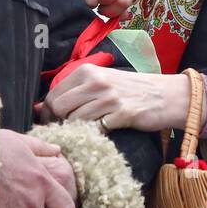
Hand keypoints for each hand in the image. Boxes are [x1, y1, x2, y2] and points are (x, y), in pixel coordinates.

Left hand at [43, 64, 190, 132]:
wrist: (167, 95)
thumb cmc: (131, 91)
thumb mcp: (102, 83)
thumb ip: (74, 92)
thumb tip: (40, 108)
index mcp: (88, 71)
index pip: (54, 95)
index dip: (49, 114)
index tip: (55, 123)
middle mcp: (97, 81)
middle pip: (59, 107)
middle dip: (58, 123)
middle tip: (66, 132)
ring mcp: (110, 98)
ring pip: (75, 120)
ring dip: (77, 131)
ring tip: (85, 134)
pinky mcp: (122, 114)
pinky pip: (96, 130)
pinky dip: (94, 136)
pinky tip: (101, 135)